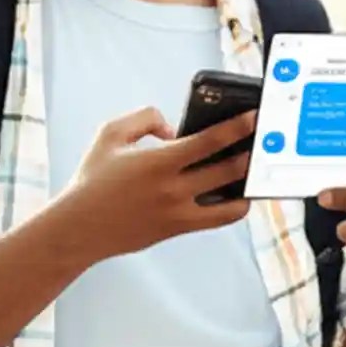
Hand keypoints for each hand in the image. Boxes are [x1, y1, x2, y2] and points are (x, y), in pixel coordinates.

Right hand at [57, 107, 255, 261]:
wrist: (78, 228)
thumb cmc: (93, 178)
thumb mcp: (110, 135)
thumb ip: (144, 119)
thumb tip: (175, 129)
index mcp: (159, 162)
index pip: (210, 141)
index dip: (238, 127)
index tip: (257, 117)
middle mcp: (174, 189)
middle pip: (229, 170)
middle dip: (252, 155)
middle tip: (268, 143)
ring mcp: (180, 212)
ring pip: (231, 201)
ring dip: (249, 184)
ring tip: (259, 170)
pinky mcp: (180, 228)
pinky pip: (219, 219)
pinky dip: (236, 207)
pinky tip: (241, 194)